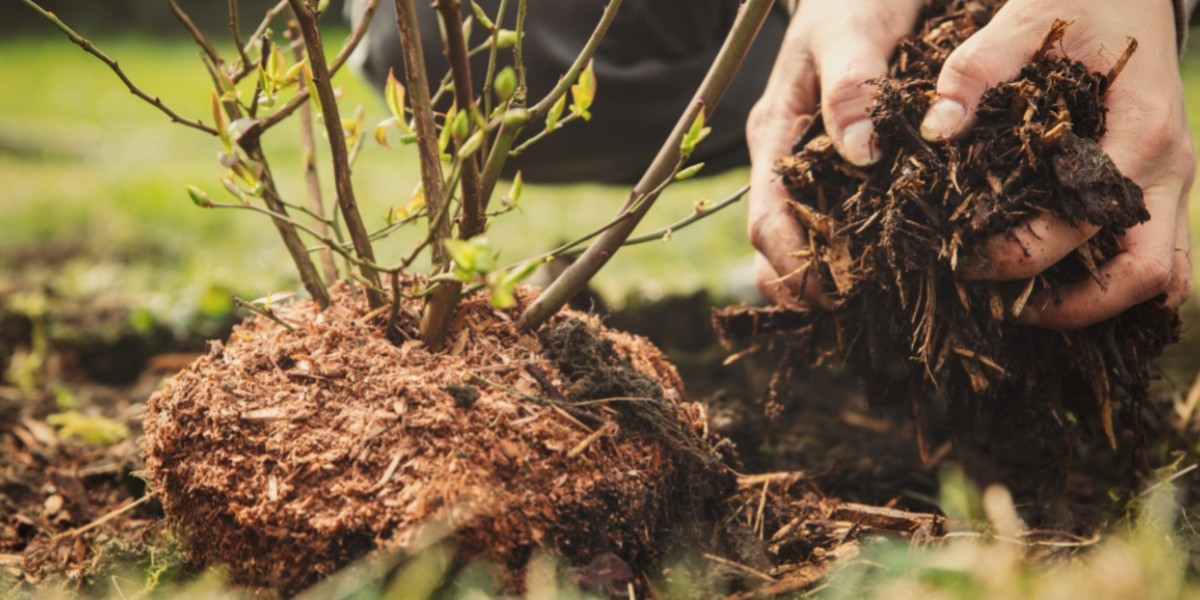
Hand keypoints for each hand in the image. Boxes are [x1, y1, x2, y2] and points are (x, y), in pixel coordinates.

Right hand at [746, 0, 923, 307]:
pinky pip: (839, 217)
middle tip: (854, 315)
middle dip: (805, 285)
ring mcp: (812, 162)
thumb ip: (853, 85)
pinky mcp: (842, 162)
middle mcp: (788, 156)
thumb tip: (859, 153)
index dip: (789, 266)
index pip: (766, 218)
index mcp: (776, 132)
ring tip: (872, 306)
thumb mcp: (852, 29)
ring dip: (828, 275)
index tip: (829, 296)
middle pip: (777, 242)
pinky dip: (855, 249)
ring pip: (805, 236)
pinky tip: (890, 269)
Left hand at [921, 0, 1194, 327]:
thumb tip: (935, 129)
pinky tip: (1056, 289)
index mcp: (1140, 132)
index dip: (1022, 255)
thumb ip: (975, 71)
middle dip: (1072, 306)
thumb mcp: (1024, 20)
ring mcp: (1171, 183)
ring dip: (1101, 304)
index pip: (1085, 223)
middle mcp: (1167, 168)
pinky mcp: (1159, 187)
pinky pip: (1157, 256)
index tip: (963, 260)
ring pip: (1162, 276)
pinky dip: (1115, 284)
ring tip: (1025, 309)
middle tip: (1000, 309)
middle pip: (1146, 274)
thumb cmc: (1080, 3)